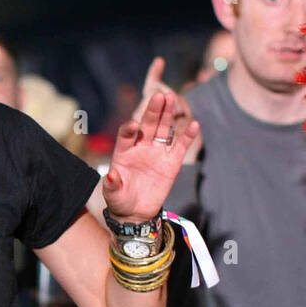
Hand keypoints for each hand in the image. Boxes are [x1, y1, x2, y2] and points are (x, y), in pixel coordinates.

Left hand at [103, 68, 200, 223]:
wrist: (136, 212)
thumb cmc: (121, 199)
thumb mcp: (113, 194)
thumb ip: (112, 185)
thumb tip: (110, 176)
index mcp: (124, 151)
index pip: (126, 134)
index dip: (129, 129)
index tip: (134, 126)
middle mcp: (141, 147)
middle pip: (148, 124)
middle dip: (153, 110)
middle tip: (159, 95)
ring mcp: (157, 152)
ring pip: (164, 129)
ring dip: (168, 115)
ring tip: (172, 98)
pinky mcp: (172, 162)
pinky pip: (180, 146)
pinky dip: (188, 136)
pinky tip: (194, 124)